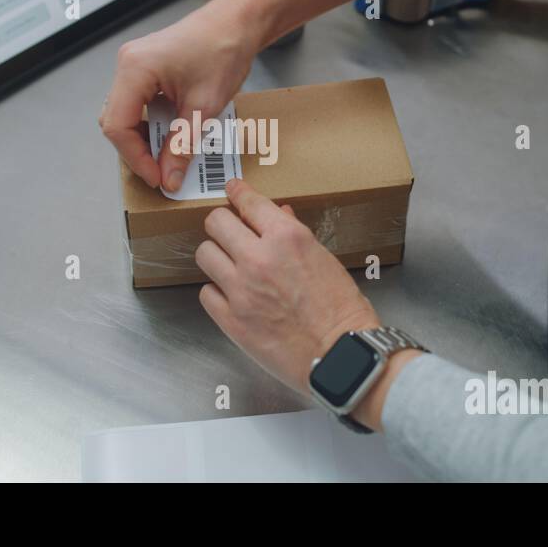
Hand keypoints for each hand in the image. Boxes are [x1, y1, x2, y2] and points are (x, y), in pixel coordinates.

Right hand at [99, 0, 261, 190]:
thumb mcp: (204, 107)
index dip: (135, 157)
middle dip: (137, 150)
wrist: (238, 22)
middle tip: (162, 171)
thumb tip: (169, 178)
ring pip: (125, 114)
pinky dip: (150, 123)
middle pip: (115, 121)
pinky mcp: (145, 67)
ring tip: (169, 155)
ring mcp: (134, 64)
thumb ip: (182, 146)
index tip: (158, 177)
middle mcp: (127, 64)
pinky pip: (137, 103)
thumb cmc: (223, 50)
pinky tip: (171, 134)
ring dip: (144, 137)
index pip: (117, 126)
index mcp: (134, 69)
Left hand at [195, 179, 380, 393]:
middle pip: (215, 223)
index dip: (237, 193)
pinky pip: (206, 293)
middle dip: (222, 223)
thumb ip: (295, 234)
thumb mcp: (325, 260)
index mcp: (287, 238)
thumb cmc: (342, 311)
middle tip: (228, 230)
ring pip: (204, 254)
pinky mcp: (231, 320)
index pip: (248, 203)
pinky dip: (217, 291)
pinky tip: (231, 295)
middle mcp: (258, 258)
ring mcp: (240, 290)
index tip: (232, 191)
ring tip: (228, 264)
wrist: (340, 355)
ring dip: (216, 256)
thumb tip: (279, 214)